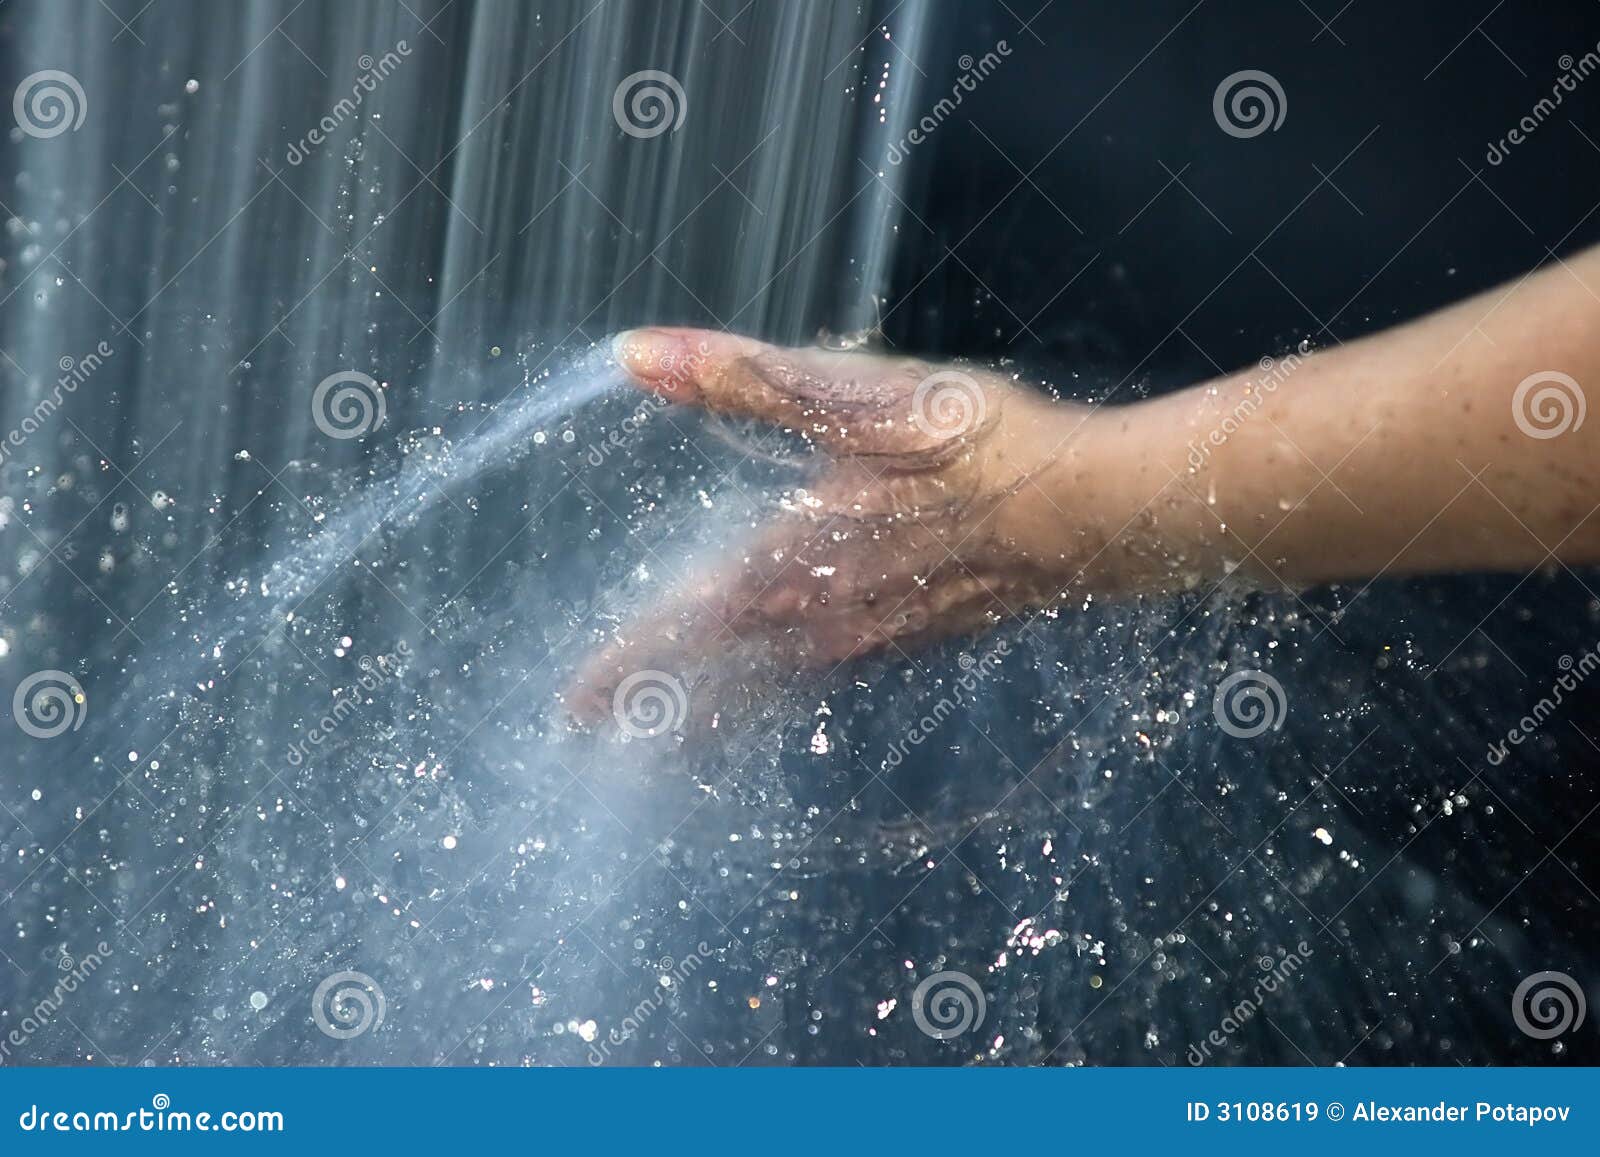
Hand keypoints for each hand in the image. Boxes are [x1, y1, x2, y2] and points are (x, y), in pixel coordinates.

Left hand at [564, 327, 1174, 726]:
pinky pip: (818, 687)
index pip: (679, 633)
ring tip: (667, 750)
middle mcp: (818, 621)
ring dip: (709, 722)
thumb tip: (635, 355)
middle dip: (652, 717)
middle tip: (599, 750)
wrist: (1087, 510)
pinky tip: (779, 695)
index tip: (572, 710)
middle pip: (716, 687)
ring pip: (767, 696)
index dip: (622, 668)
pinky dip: (774, 705)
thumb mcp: (849, 397)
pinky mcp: (911, 638)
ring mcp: (868, 640)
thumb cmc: (971, 445)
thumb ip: (738, 378)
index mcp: (786, 564)